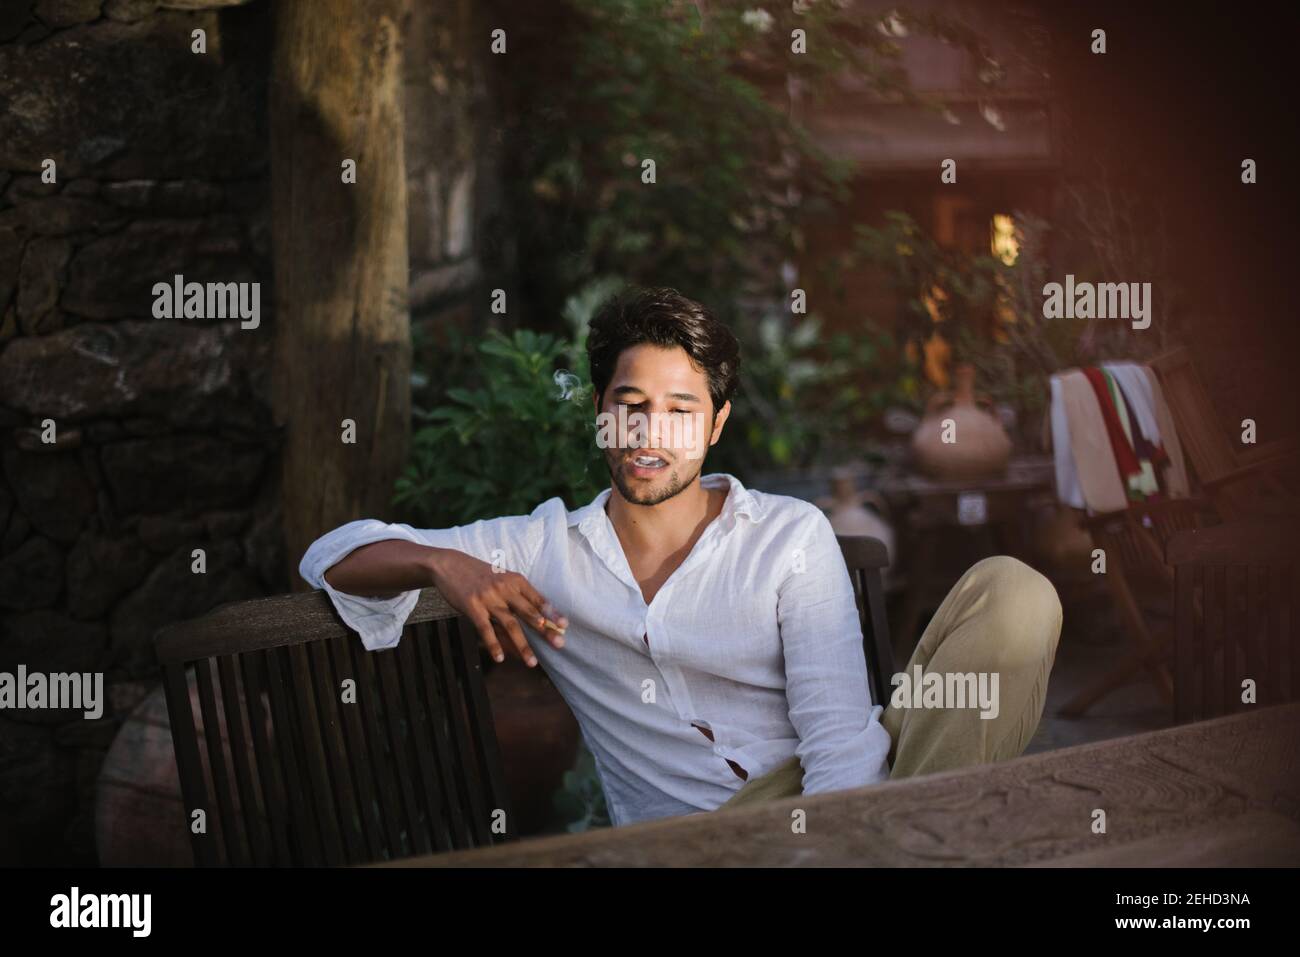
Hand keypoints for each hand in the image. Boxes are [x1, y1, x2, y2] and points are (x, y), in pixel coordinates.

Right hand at [427, 549, 567, 667]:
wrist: (449, 565)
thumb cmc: (480, 575)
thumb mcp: (502, 578)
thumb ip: (517, 595)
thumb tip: (537, 617)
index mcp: (515, 580)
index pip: (537, 599)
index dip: (552, 612)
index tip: (564, 625)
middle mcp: (504, 588)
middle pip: (528, 613)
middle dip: (545, 630)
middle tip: (559, 644)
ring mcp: (488, 598)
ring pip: (510, 624)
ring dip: (522, 645)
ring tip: (532, 662)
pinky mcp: (472, 606)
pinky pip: (486, 629)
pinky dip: (494, 644)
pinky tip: (501, 658)